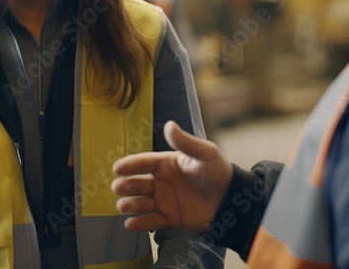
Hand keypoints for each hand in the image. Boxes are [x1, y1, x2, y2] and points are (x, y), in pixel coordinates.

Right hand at [112, 120, 233, 232]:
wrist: (231, 199)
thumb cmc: (218, 172)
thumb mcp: (205, 153)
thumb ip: (186, 142)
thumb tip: (169, 125)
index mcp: (166, 164)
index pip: (143, 163)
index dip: (130, 164)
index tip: (117, 168)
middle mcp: (161, 182)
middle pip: (138, 183)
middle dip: (126, 185)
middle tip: (118, 187)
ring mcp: (164, 201)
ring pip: (141, 203)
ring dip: (130, 205)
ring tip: (123, 206)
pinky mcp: (169, 218)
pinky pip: (151, 221)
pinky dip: (140, 224)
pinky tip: (130, 224)